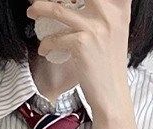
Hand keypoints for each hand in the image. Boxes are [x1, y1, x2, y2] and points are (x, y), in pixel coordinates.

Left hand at [26, 0, 131, 115]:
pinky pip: (55, 38)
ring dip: (40, 9)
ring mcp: (95, 28)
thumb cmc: (110, 66)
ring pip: (58, 10)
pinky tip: (44, 49)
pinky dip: (46, 44)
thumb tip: (78, 2)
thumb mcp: (116, 31)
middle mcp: (109, 14)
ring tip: (32, 12)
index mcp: (119, 9)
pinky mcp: (82, 44)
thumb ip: (105, 13)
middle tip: (40, 0)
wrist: (112, 94)